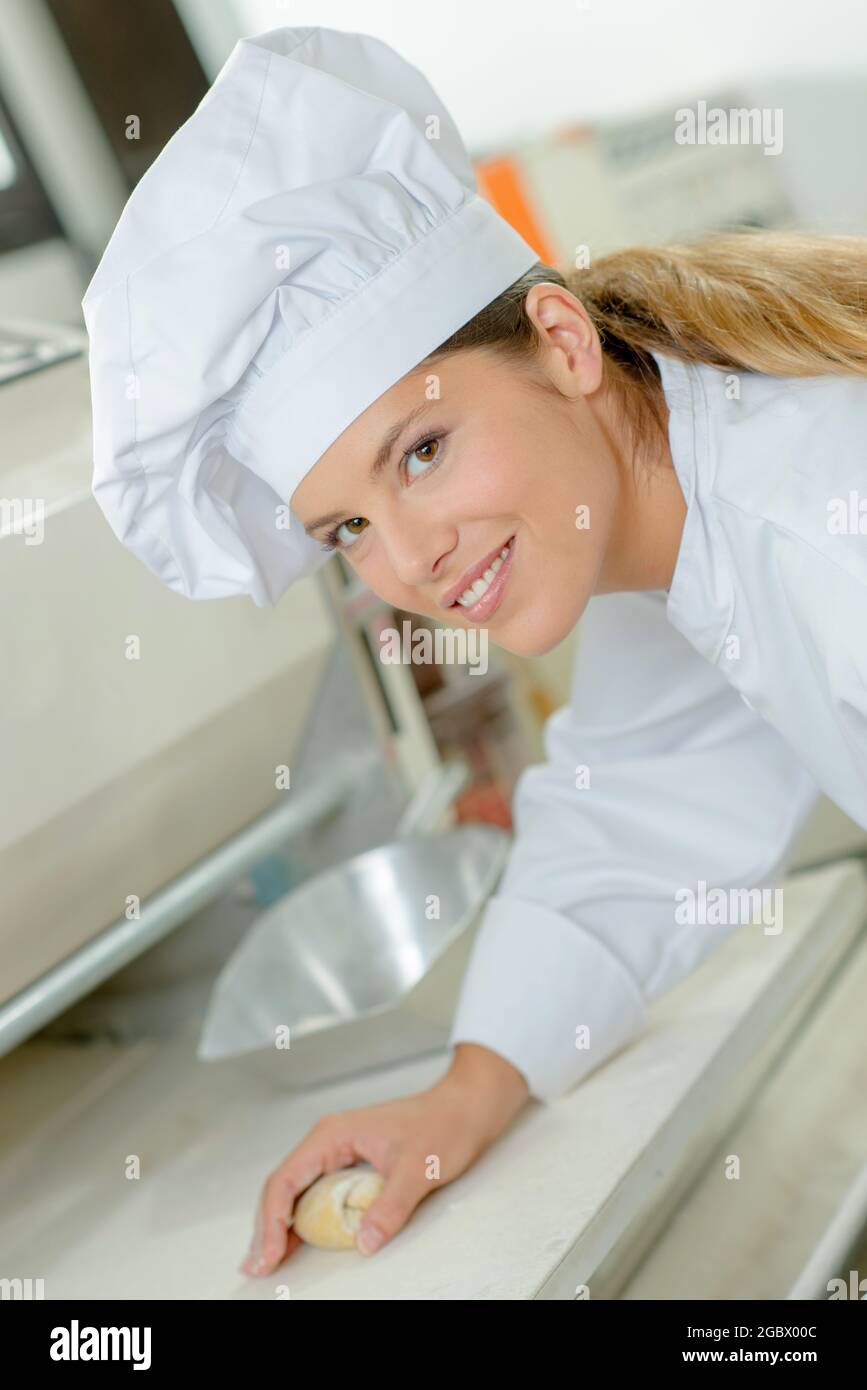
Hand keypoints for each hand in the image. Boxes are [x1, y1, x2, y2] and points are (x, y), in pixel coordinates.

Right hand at [240, 1044, 528, 1272]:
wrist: (464, 1108)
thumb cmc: (443, 1126)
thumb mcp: (419, 1169)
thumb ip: (390, 1206)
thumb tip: (365, 1242)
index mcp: (333, 1134)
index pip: (286, 1179)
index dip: (271, 1220)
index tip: (268, 1253)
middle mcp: (328, 1140)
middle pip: (282, 1186)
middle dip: (266, 1227)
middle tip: (257, 1265)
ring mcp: (336, 1150)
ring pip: (295, 1190)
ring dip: (280, 1224)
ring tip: (267, 1258)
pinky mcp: (348, 1162)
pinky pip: (314, 1192)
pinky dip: (301, 1217)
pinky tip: (295, 1239)